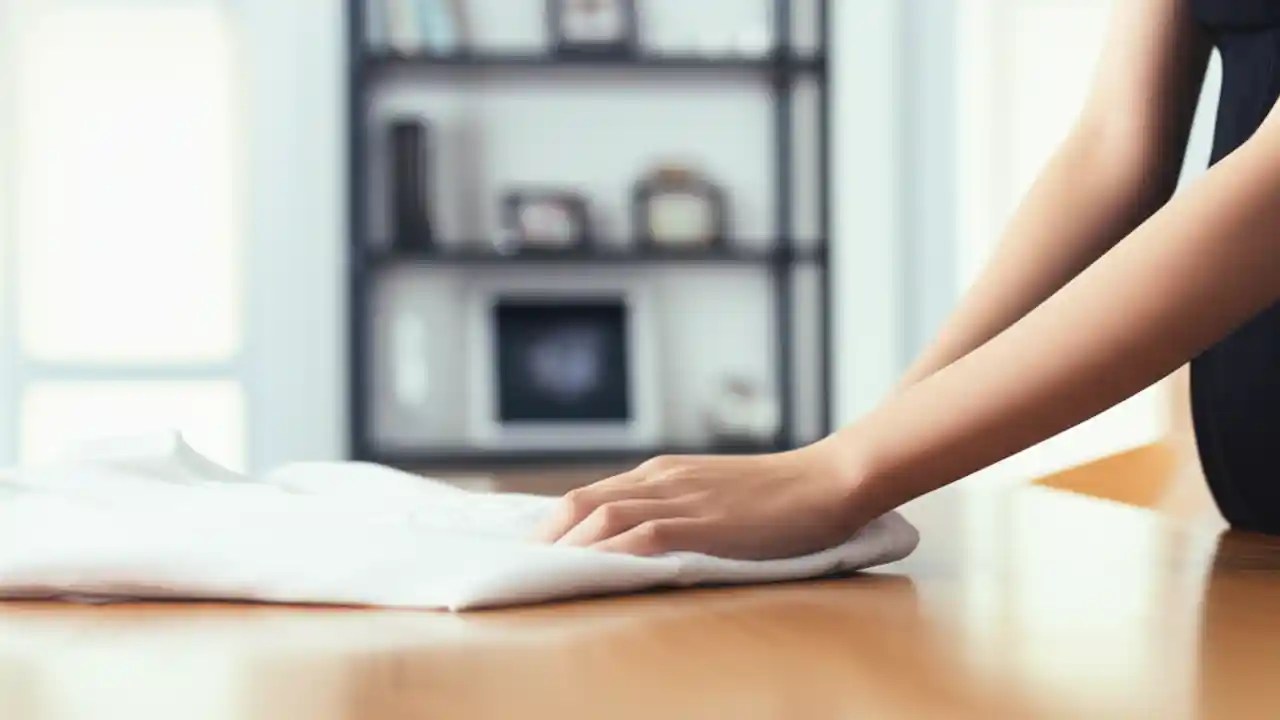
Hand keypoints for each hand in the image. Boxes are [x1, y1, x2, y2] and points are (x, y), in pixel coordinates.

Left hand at [531, 442, 870, 558]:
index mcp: (663, 472)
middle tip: (526, 571)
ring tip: (545, 577)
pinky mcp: (703, 521)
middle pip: (582, 502)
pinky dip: (611, 553)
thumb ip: (677, 510)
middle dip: (547, 538)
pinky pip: (643, 535)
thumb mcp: (715, 496)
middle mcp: (662, 479)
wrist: (829, 481)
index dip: (555, 524)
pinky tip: (593, 573)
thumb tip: (638, 543)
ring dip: (569, 548)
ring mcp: (681, 497)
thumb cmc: (780, 497)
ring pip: (603, 516)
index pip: (590, 494)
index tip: (535, 552)